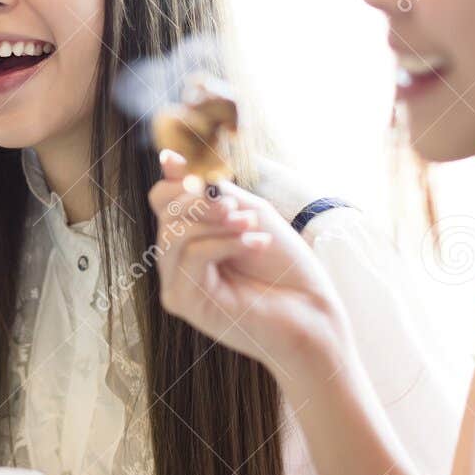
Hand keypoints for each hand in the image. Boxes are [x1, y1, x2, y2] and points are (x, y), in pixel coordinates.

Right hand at [148, 151, 346, 378]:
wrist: (311, 314)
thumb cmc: (284, 267)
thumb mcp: (248, 214)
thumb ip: (211, 192)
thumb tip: (169, 160)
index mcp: (190, 240)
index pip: (163, 200)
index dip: (178, 179)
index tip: (201, 173)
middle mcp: (176, 263)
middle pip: (165, 213)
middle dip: (201, 201)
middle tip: (238, 208)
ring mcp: (177, 284)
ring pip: (175, 234)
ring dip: (216, 222)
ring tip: (251, 226)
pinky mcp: (185, 302)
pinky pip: (192, 256)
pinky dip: (226, 243)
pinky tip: (256, 244)